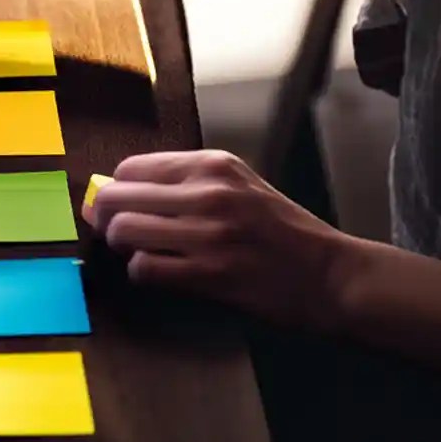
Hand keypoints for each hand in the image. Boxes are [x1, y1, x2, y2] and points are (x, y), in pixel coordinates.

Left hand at [84, 150, 352, 329]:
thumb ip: (185, 184)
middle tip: (116, 234)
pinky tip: (162, 275)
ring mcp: (208, 233)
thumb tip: (117, 189)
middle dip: (107, 218)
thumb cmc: (283, 234)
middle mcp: (208, 192)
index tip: (120, 207)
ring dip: (123, 247)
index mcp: (214, 165)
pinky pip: (144, 268)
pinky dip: (143, 273)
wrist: (333, 276)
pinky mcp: (210, 273)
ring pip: (123, 231)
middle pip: (117, 197)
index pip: (131, 168)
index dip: (117, 191)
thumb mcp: (240, 187)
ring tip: (142, 253)